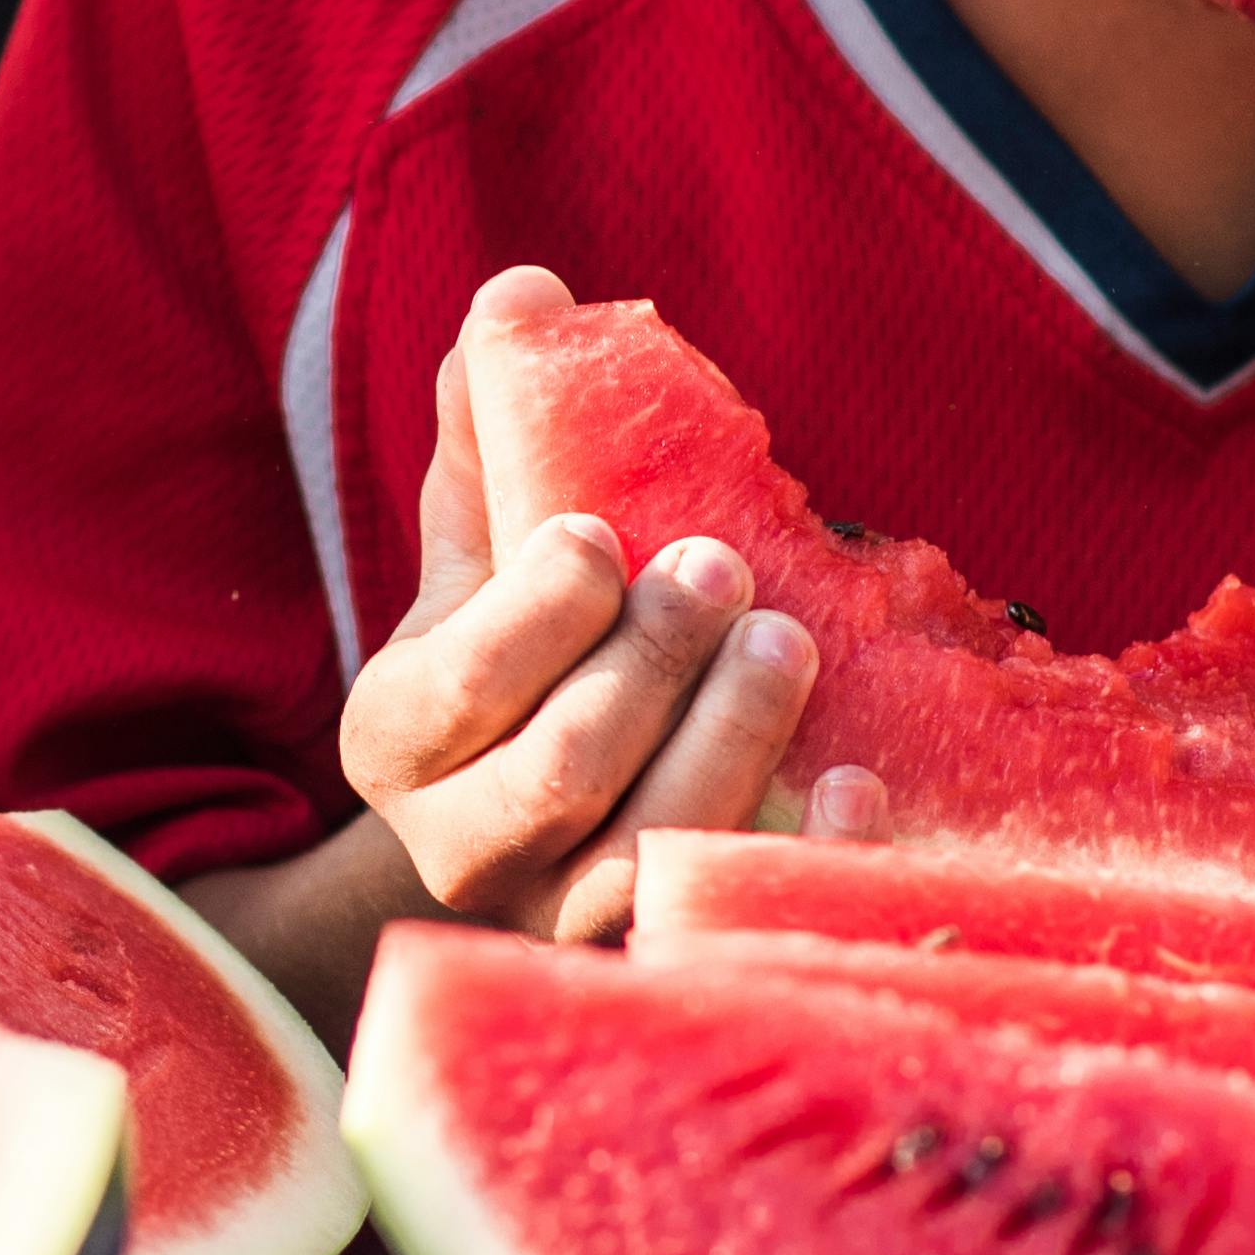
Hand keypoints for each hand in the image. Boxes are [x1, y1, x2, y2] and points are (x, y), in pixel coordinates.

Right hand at [340, 268, 828, 947]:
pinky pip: (726, 927)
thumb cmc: (513, 663)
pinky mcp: (654, 961)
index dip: (536, 612)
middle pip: (560, 771)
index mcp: (398, 741)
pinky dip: (799, 860)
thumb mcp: (480, 559)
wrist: (524, 834)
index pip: (456, 687)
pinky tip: (855, 784)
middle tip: (723, 570)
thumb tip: (522, 293)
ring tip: (786, 642)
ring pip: (640, 853)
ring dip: (726, 739)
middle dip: (649, 662)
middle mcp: (463, 849)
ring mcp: (560, 921)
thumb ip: (492, 438)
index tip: (602, 536)